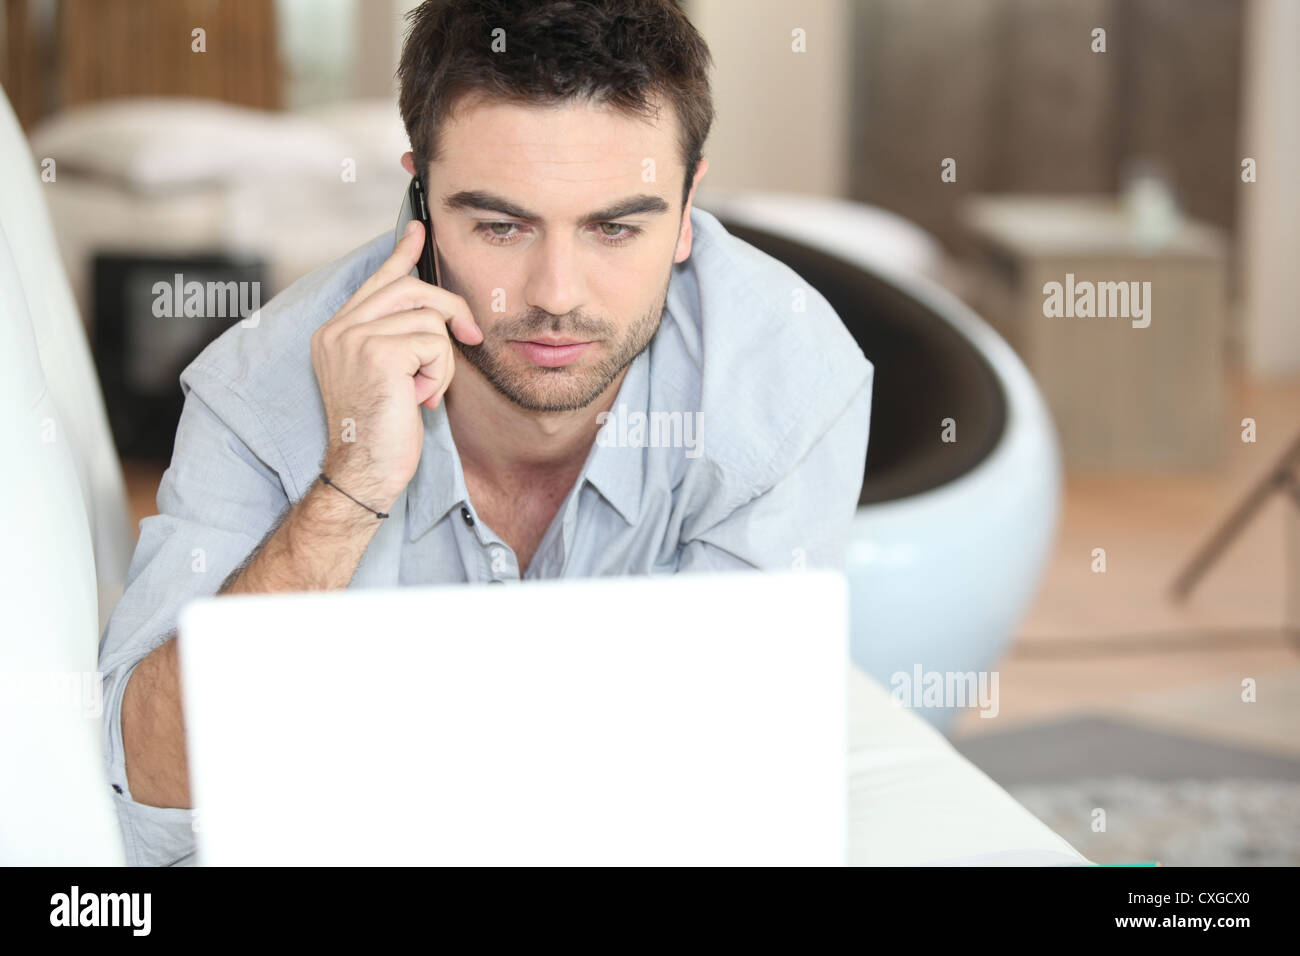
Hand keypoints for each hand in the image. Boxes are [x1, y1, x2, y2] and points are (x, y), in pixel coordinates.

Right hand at [310, 221, 482, 508]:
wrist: (363, 472)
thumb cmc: (380, 432)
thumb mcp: (388, 377)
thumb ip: (397, 339)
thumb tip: (432, 311)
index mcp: (335, 331)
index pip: (376, 281)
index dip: (402, 255)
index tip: (419, 230)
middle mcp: (338, 328)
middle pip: (411, 289)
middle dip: (449, 309)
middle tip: (469, 335)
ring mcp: (355, 338)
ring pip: (429, 320)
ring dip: (441, 360)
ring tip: (423, 391)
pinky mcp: (379, 353)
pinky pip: (434, 343)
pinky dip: (439, 374)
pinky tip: (420, 399)